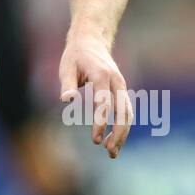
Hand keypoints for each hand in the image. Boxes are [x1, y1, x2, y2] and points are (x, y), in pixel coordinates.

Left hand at [58, 36, 132, 158]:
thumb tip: (67, 100)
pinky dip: (123, 127)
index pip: (105, 103)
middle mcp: (116, 81)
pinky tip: (115, 141)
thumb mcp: (67, 67)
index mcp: (102, 75)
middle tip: (108, 151)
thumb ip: (67, 84)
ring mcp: (121, 86)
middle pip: (123, 111)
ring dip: (123, 133)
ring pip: (128, 113)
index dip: (101, 122)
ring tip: (112, 153)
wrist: (91, 42)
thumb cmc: (75, 56)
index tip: (95, 139)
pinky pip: (126, 112)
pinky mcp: (121, 92)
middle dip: (118, 132)